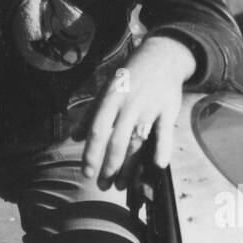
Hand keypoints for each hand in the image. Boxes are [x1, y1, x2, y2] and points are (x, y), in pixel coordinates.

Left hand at [82, 35, 196, 187]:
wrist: (161, 57)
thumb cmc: (129, 76)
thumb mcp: (106, 89)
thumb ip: (90, 114)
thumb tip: (75, 137)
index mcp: (110, 98)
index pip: (97, 130)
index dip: (91, 153)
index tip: (87, 173)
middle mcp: (129, 105)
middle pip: (117, 141)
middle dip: (109, 167)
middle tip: (103, 185)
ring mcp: (149, 108)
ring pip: (137, 142)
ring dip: (129, 167)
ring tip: (121, 186)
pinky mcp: (168, 110)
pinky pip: (165, 133)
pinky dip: (163, 149)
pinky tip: (158, 165)